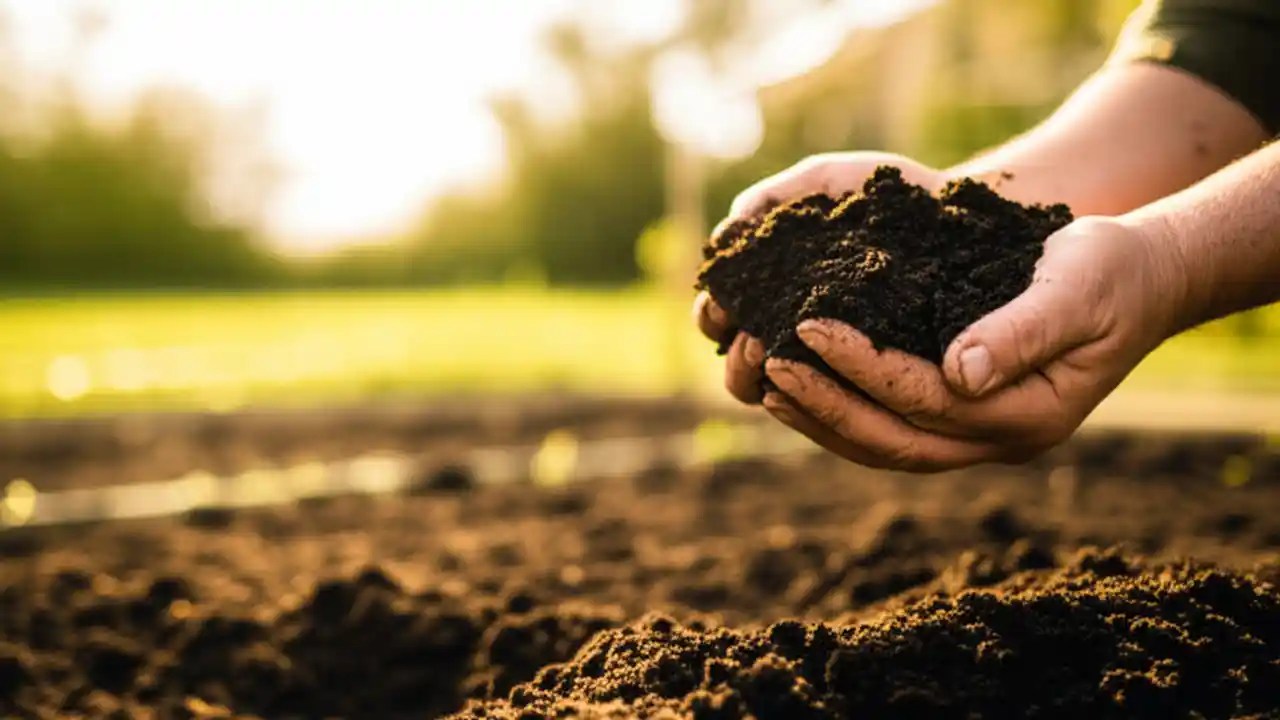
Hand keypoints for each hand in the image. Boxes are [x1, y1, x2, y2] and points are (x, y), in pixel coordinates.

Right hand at [694, 151, 945, 403]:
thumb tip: (725, 236)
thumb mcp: (834, 182)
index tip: (724, 307)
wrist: (964, 214)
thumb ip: (778, 197)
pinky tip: (826, 380)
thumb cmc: (893, 196)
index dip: (713, 316)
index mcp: (770, 293)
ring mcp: (833, 368)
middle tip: (756, 340)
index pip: (720, 320)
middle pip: (740, 373)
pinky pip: (840, 415)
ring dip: (771, 386)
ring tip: (783, 360)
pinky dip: (819, 402)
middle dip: (738, 359)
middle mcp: (793, 337)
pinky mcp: (880, 388)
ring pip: (781, 401)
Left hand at [760, 216, 1186, 470]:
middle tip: (772, 365)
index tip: (811, 327)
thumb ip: (1023, 331)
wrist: (1139, 281)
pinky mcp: (965, 419)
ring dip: (826, 422)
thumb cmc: (1109, 272)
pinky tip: (805, 389)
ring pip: (888, 448)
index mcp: (1030, 414)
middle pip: (897, 441)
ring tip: (771, 384)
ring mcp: (982, 438)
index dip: (864, 366)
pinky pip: (894, 432)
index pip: (926, 399)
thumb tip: (961, 374)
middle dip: (828, 405)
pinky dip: (845, 417)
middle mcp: (1002, 441)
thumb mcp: (1077, 287)